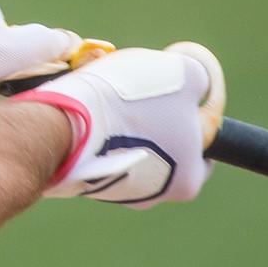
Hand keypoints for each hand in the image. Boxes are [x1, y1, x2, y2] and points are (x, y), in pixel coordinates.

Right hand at [11, 44, 219, 207]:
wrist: (63, 123)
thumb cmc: (129, 102)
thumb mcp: (185, 73)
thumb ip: (202, 77)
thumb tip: (198, 80)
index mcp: (188, 178)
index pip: (204, 145)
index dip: (193, 110)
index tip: (177, 90)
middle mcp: (153, 194)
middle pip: (163, 145)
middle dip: (155, 117)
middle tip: (139, 89)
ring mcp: (114, 190)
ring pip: (129, 146)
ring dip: (124, 123)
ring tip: (108, 93)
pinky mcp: (81, 180)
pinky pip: (99, 149)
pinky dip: (98, 130)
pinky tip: (88, 108)